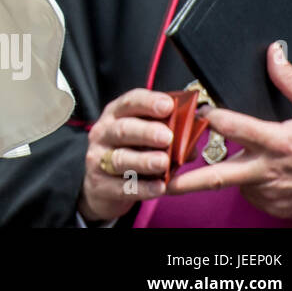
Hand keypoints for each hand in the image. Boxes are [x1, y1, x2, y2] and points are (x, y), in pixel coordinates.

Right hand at [77, 88, 173, 221]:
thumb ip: (167, 133)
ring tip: (163, 162)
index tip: (168, 105)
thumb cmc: (132, 153)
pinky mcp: (101, 185)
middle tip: (167, 137)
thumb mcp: (145, 138)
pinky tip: (159, 187)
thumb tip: (192, 138)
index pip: (130, 102)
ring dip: (143, 160)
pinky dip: (143, 187)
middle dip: (146, 132)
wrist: (104, 185)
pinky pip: (122, 187)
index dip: (148, 102)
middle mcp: (104, 134)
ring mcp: (99, 160)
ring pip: (120, 159)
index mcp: (116, 115)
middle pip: (123, 129)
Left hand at [168, 42, 291, 218]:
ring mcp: (269, 192)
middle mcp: (268, 170)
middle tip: (159, 178)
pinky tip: (246, 170)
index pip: (231, 128)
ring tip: (192, 167)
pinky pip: (248, 193)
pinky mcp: (273, 205)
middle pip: (217, 175)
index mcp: (278, 142)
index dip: (208, 116)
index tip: (192, 109)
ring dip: (215, 173)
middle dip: (185, 179)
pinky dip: (242, 182)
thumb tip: (273, 53)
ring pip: (231, 182)